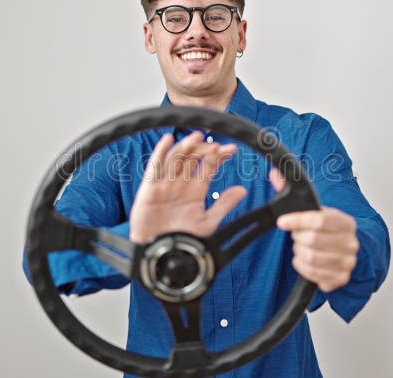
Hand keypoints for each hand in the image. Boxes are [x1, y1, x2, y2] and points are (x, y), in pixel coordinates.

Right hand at [129, 132, 246, 243]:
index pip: (209, 167)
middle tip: (215, 144)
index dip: (219, 156)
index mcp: (196, 191)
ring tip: (197, 137)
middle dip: (204, 149)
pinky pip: (154, 167)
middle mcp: (181, 184)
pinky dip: (160, 152)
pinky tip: (168, 140)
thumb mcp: (208, 223)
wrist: (162, 255)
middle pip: (193, 159)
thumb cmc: (183, 241)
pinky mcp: (149, 189)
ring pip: (176, 159)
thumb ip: (224, 206)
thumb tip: (243, 190)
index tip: (231, 150)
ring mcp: (165, 185)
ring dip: (186, 147)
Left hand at [270, 169, 358, 291]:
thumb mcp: (313, 211)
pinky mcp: (341, 278)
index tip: (282, 222)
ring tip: (301, 247)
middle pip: (314, 240)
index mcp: (346, 222)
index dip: (298, 220)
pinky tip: (303, 260)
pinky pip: (314, 275)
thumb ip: (292, 191)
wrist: (344, 251)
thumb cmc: (326, 230)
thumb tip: (276, 173)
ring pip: (313, 258)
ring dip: (299, 252)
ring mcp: (348, 262)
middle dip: (298, 238)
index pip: (321, 219)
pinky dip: (302, 267)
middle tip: (296, 236)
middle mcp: (351, 242)